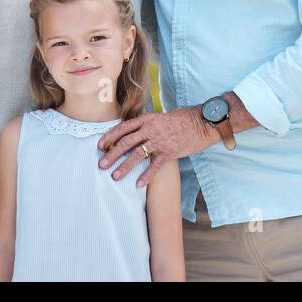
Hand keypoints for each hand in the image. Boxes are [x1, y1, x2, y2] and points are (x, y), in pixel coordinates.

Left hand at [96, 107, 216, 186]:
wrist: (201, 122)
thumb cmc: (181, 119)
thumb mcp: (160, 117)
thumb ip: (146, 125)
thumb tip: (131, 134)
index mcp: (147, 119)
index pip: (123, 128)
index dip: (110, 136)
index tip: (100, 145)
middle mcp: (151, 129)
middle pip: (126, 142)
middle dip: (112, 154)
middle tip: (101, 164)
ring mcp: (160, 141)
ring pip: (137, 155)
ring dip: (124, 167)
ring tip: (115, 176)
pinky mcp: (169, 152)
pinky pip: (155, 166)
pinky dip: (146, 176)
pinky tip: (138, 184)